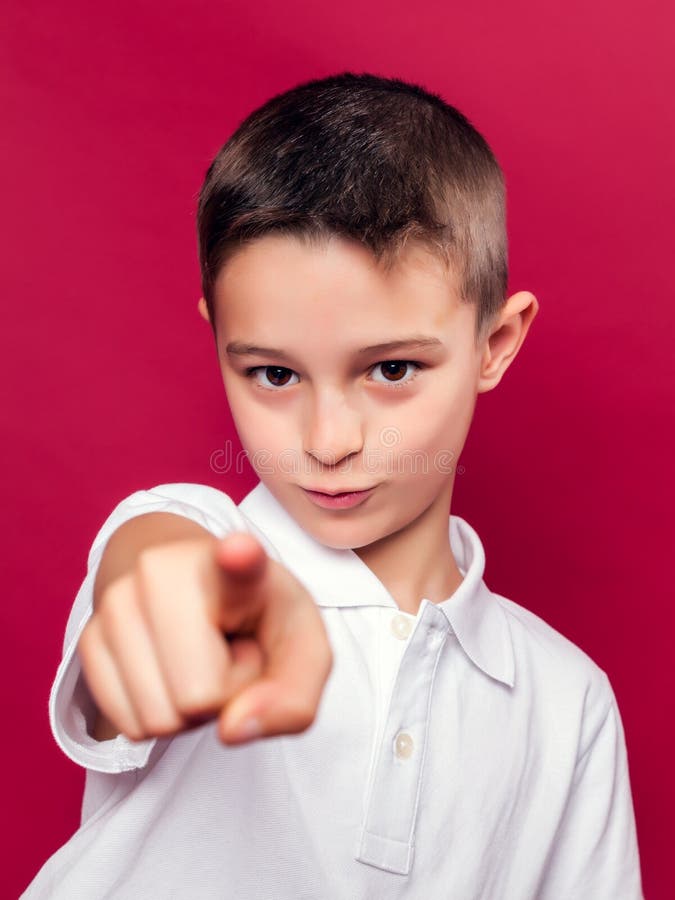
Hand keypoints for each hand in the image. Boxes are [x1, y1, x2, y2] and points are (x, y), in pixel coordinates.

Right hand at [77, 531, 333, 744]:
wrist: (198, 586)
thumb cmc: (259, 620)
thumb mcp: (301, 651)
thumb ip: (294, 698)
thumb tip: (231, 729)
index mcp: (240, 565)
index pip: (240, 561)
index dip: (240, 559)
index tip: (240, 551)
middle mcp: (167, 571)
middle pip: (199, 698)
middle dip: (222, 697)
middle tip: (228, 653)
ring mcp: (120, 600)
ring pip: (158, 719)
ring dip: (187, 709)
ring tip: (201, 657)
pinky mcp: (88, 635)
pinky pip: (128, 725)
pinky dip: (156, 714)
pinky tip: (170, 668)